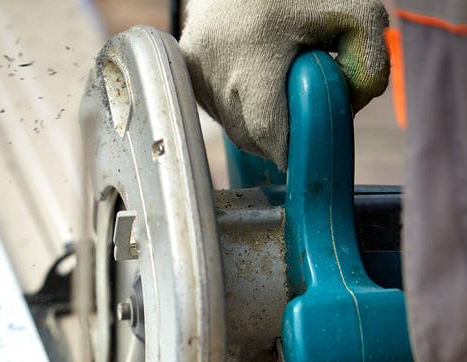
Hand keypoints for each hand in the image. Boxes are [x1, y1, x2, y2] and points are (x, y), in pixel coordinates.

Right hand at [180, 0, 389, 169]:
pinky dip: (239, 110)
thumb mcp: (355, 12)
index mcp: (254, 46)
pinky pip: (216, 111)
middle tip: (299, 119)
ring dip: (257, 126)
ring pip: (230, 127)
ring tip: (277, 94)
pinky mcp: (185, 68)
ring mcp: (195, 67)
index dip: (287, 150)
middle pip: (247, 135)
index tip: (304, 153)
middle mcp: (215, 59)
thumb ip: (369, 63)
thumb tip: (350, 108)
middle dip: (276, 139)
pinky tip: (254, 85)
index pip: (267, 128)